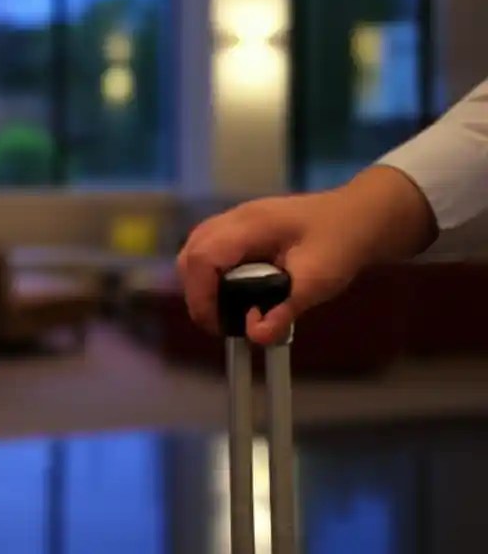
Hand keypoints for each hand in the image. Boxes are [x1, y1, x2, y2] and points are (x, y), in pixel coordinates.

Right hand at [176, 166, 436, 344]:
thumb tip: (255, 337)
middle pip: (191, 253)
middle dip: (196, 293)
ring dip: (200, 283)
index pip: (203, 258)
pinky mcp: (240, 226)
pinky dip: (210, 273)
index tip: (218, 326)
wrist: (362, 216)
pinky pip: (209, 247)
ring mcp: (236, 218)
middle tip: (219, 322)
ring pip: (195, 249)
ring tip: (223, 310)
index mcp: (250, 226)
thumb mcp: (319, 282)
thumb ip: (285, 310)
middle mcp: (235, 217)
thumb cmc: (342, 244)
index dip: (200, 296)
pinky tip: (231, 291)